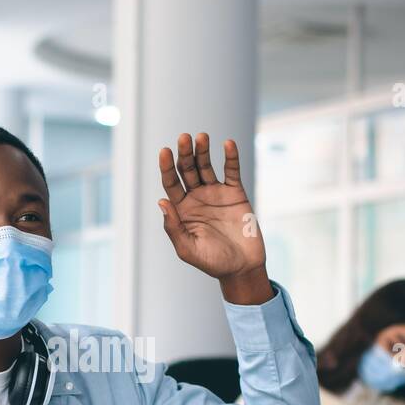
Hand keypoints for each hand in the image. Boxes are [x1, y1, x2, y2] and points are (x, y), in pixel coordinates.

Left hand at [158, 132, 270, 303]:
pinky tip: (228, 144)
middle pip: (187, 170)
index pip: (171, 183)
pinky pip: (232, 171)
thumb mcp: (188, 249)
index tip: (165, 151)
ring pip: (206, 166)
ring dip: (203, 151)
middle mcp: (196, 198)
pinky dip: (230, 157)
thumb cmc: (212, 262)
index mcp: (181, 210)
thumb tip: (161, 201)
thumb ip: (174, 227)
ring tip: (201, 137)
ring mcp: (215, 193)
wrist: (242, 267)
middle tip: (184, 137)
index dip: (167, 167)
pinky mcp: (235, 193)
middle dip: (184, 154)